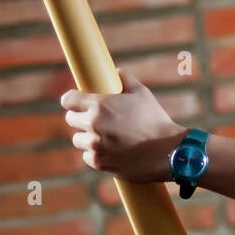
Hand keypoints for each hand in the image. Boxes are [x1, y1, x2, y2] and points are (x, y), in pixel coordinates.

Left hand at [60, 69, 186, 182]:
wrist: (166, 152)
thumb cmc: (155, 120)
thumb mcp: (142, 93)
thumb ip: (125, 79)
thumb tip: (116, 72)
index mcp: (100, 104)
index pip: (68, 99)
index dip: (71, 100)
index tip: (74, 102)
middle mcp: (93, 124)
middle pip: (70, 119)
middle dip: (80, 118)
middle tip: (93, 119)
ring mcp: (95, 145)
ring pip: (78, 140)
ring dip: (87, 137)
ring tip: (103, 137)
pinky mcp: (99, 163)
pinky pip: (88, 156)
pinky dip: (95, 154)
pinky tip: (109, 151)